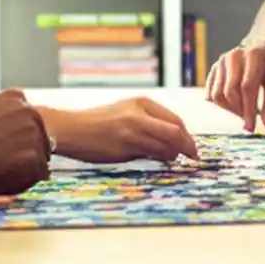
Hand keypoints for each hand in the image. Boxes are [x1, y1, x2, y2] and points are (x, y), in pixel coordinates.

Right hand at [0, 89, 51, 198]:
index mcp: (15, 98)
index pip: (29, 121)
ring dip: (23, 169)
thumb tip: (5, 130)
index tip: (1, 148)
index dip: (16, 139)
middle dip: (23, 153)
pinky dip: (21, 184)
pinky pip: (36, 177)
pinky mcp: (35, 160)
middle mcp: (30, 112)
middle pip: (39, 138)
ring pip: (39, 159)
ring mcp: (35, 135)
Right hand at [44, 98, 199, 163]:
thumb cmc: (98, 122)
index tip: (192, 148)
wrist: (72, 129)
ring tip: (170, 159)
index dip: (187, 136)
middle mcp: (139, 116)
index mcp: (141, 103)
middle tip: (192, 157)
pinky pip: (149, 156)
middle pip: (176, 134)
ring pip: (165, 148)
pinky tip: (155, 160)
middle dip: (187, 148)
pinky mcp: (125, 149)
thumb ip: (149, 120)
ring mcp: (132, 132)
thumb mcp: (126, 111)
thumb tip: (174, 139)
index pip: (176, 121)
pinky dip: (157, 159)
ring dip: (172, 156)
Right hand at [206, 44, 264, 130]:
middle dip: (239, 111)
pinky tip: (235, 105)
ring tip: (244, 112)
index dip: (248, 109)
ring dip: (230, 110)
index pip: (247, 87)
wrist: (261, 51)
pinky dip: (222, 105)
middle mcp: (234, 57)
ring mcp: (221, 62)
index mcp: (253, 56)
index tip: (252, 127)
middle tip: (249, 121)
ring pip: (217, 94)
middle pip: (230, 92)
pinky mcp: (213, 69)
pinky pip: (211, 94)